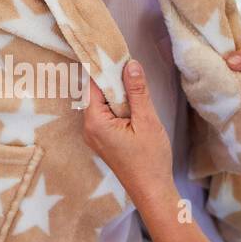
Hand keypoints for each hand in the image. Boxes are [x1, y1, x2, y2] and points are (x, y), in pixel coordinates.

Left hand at [82, 59, 174, 202]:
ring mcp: (94, 135)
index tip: (114, 52)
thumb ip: (137, 92)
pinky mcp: (103, 140)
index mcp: (95, 122)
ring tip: (134, 83)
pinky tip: (133, 103)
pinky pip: (106, 115)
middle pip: (96, 93)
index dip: (104, 67)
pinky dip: (118, 106)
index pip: (92, 85)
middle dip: (112, 79)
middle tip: (129, 64)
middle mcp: (89, 128)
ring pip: (102, 103)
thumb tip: (130, 65)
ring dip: (118, 93)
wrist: (152, 190)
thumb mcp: (147, 121)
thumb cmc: (150, 159)